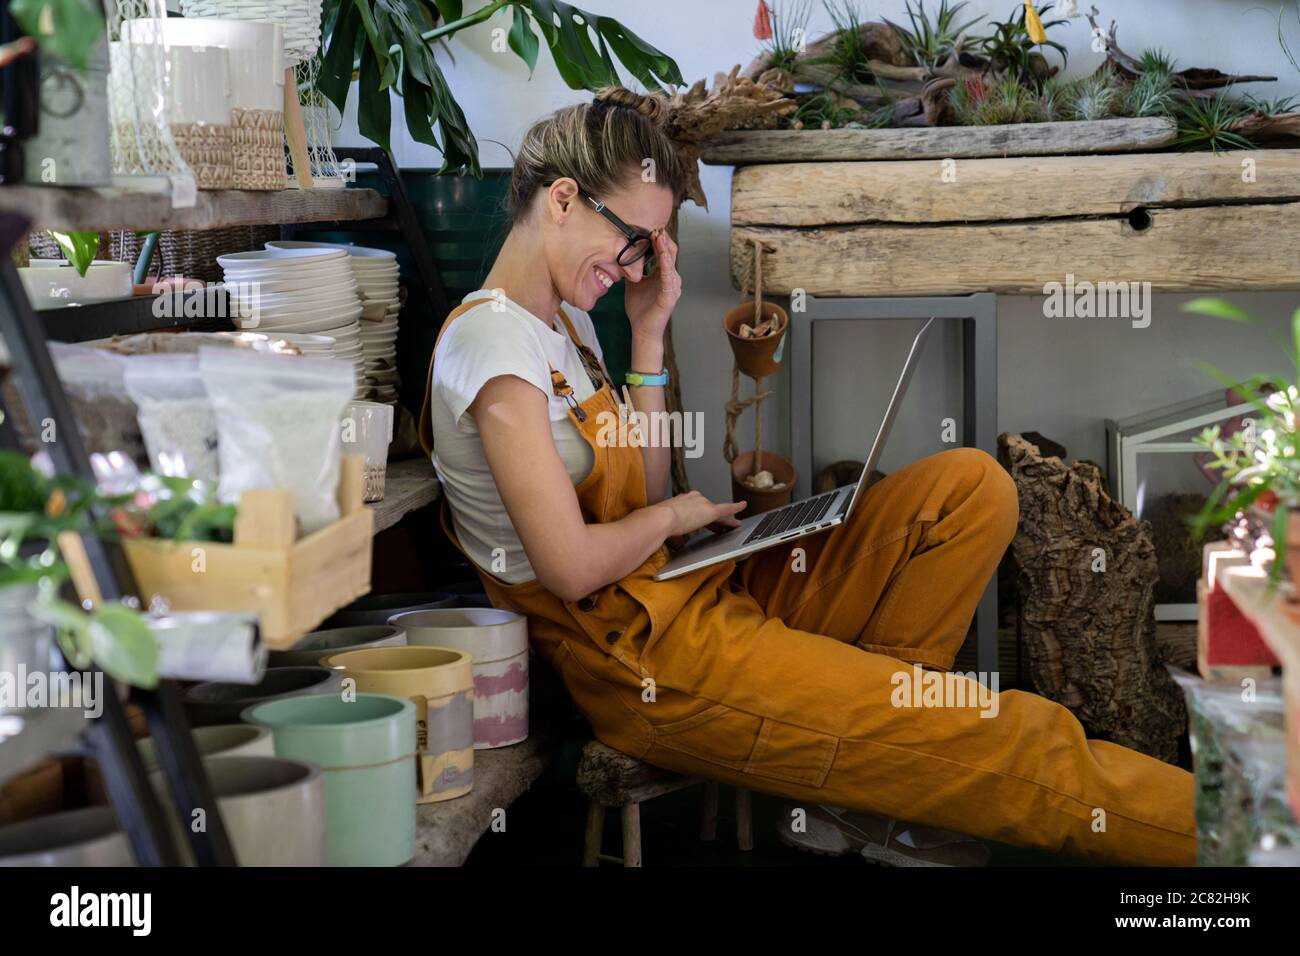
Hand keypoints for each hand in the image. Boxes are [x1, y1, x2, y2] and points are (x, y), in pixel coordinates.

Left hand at [623, 228, 681, 342]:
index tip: (651, 227)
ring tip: (659, 235)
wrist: (642, 330)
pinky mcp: (670, 296)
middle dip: (663, 239)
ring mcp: (673, 287)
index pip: (664, 252)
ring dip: (665, 248)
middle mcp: (671, 279)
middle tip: (656, 226)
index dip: (659, 240)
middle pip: (670, 253)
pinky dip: (665, 264)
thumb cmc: (640, 309)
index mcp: (663, 275)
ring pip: (670, 262)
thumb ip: (632, 270)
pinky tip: (662, 254)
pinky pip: (669, 277)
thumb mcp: (633, 283)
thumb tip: (622, 256)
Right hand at [659, 491, 745, 537]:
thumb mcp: (665, 528)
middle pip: (707, 509)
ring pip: (718, 512)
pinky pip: (727, 509)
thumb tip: (677, 546)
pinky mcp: (710, 510)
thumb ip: (674, 535)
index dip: (699, 516)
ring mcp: (702, 503)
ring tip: (735, 524)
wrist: (661, 518)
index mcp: (680, 502)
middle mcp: (692, 499)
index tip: (700, 520)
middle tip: (720, 527)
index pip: (694, 509)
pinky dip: (736, 507)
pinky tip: (743, 506)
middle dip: (714, 519)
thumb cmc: (658, 523)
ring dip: (726, 520)